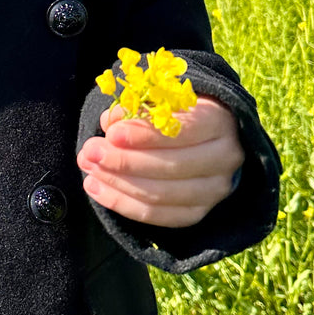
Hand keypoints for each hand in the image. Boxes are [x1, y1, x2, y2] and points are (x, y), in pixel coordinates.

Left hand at [76, 95, 243, 228]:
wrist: (205, 140)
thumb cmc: (178, 112)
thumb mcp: (163, 99)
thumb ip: (139, 107)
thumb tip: (110, 122)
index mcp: (220, 122)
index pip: (184, 132)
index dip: (145, 134)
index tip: (111, 132)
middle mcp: (226, 159)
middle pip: (171, 167)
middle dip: (124, 161)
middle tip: (90, 151)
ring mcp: (215, 190)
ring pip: (161, 195)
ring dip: (117, 183)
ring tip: (88, 168)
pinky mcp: (198, 212)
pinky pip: (156, 215)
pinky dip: (121, 203)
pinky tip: (95, 187)